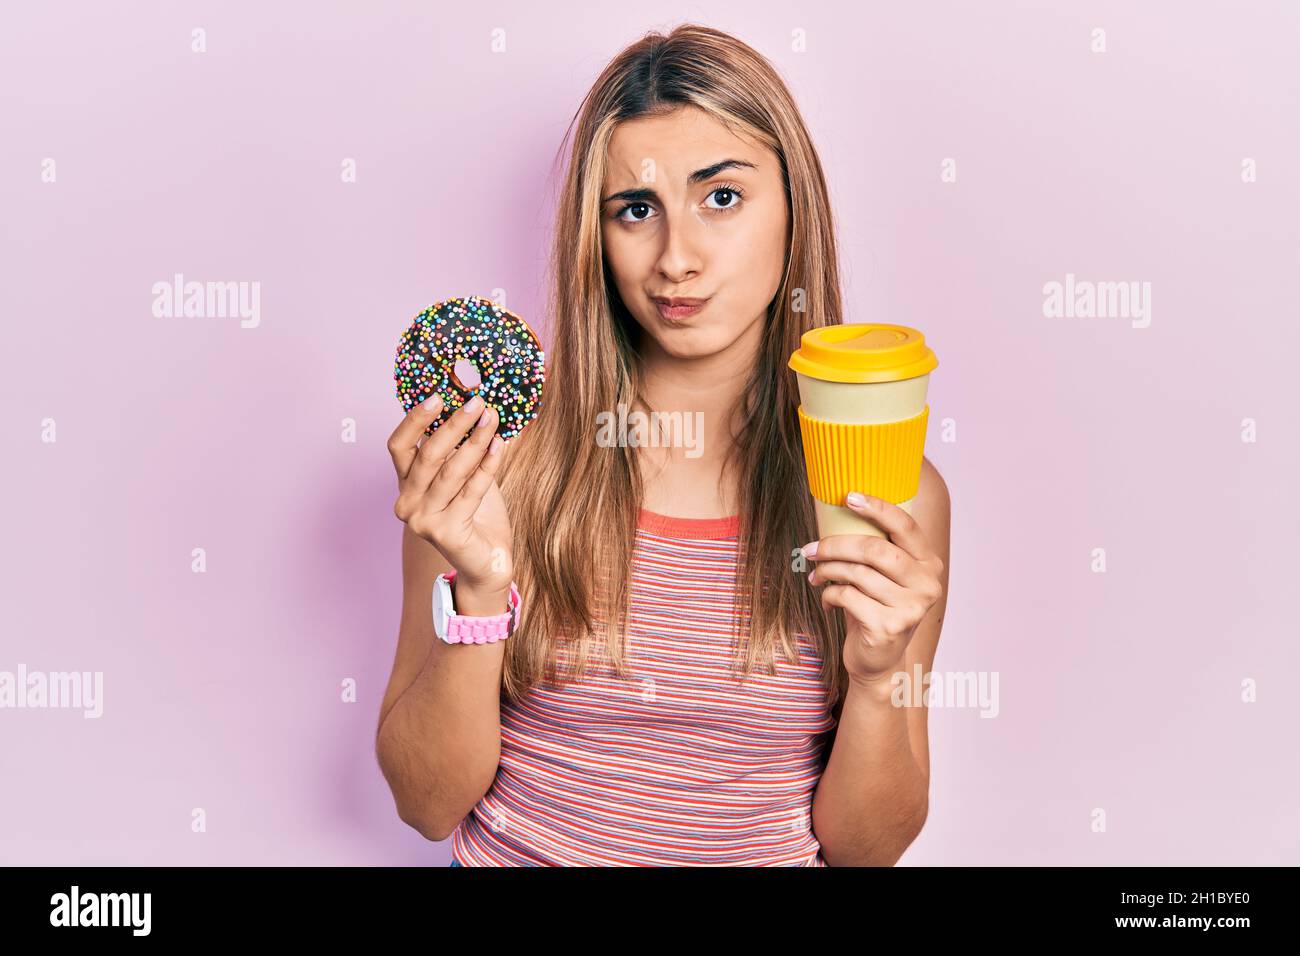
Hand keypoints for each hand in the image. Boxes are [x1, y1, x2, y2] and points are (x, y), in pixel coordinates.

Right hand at [387, 393, 513, 594]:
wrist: (485, 562)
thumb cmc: (476, 514)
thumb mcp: (464, 475)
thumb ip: (460, 448)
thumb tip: (475, 406)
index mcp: (406, 485)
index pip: (399, 446)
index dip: (414, 420)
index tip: (438, 396)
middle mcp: (407, 502)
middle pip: (427, 454)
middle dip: (454, 424)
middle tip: (477, 403)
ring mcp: (423, 519)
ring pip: (450, 471)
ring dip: (475, 441)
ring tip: (493, 419)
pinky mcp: (444, 533)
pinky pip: (470, 490)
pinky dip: (488, 465)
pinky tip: (500, 445)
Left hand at [802, 492, 944, 686]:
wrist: (878, 661)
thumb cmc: (876, 609)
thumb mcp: (883, 577)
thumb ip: (876, 550)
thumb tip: (839, 512)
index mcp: (929, 564)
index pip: (905, 526)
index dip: (877, 507)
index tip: (848, 497)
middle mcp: (927, 585)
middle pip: (874, 549)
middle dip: (835, 545)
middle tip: (810, 549)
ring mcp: (911, 608)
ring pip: (856, 573)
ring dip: (827, 571)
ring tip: (816, 576)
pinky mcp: (889, 627)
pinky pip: (847, 596)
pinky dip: (829, 595)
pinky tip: (827, 601)